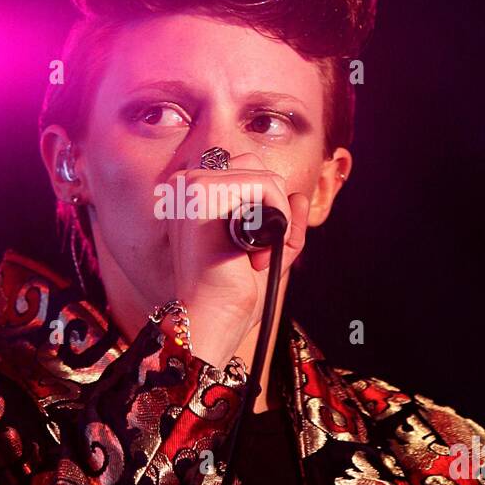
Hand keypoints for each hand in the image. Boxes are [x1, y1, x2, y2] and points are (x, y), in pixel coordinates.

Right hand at [163, 151, 309, 368]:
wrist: (213, 318)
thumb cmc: (232, 291)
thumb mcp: (267, 249)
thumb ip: (285, 222)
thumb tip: (299, 196)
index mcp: (192, 194)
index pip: (245, 171)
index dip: (265, 206)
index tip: (258, 249)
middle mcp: (184, 185)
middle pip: (253, 166)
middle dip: (272, 208)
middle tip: (260, 253)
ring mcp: (190, 186)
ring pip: (261, 174)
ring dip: (274, 215)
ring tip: (258, 254)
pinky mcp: (201, 193)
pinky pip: (261, 184)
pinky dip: (275, 215)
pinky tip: (258, 250)